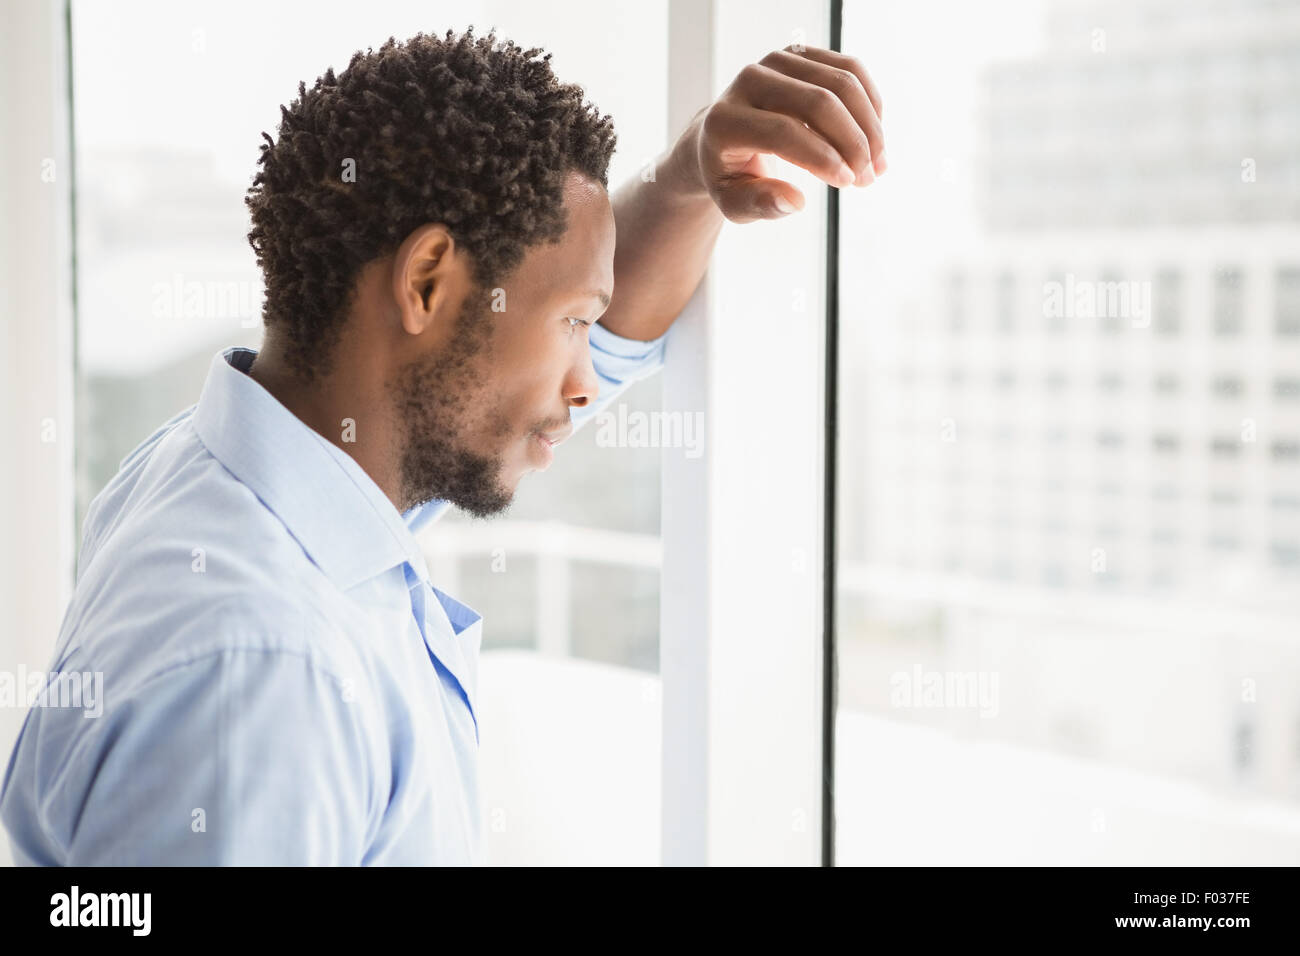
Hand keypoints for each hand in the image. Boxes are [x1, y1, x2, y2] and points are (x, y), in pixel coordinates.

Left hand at [683, 44, 884, 222]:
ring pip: (841, 83)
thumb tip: (794, 201)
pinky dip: (870, 105)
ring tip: (878, 164)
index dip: (822, 157)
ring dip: (869, 126)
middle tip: (868, 178)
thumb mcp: (733, 202)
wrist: (722, 137)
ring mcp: (777, 61)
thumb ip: (759, 204)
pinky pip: (850, 70)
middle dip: (852, 143)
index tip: (848, 182)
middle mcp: (748, 80)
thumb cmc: (731, 174)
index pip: (783, 132)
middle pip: (818, 103)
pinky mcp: (801, 53)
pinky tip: (875, 137)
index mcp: (725, 120)